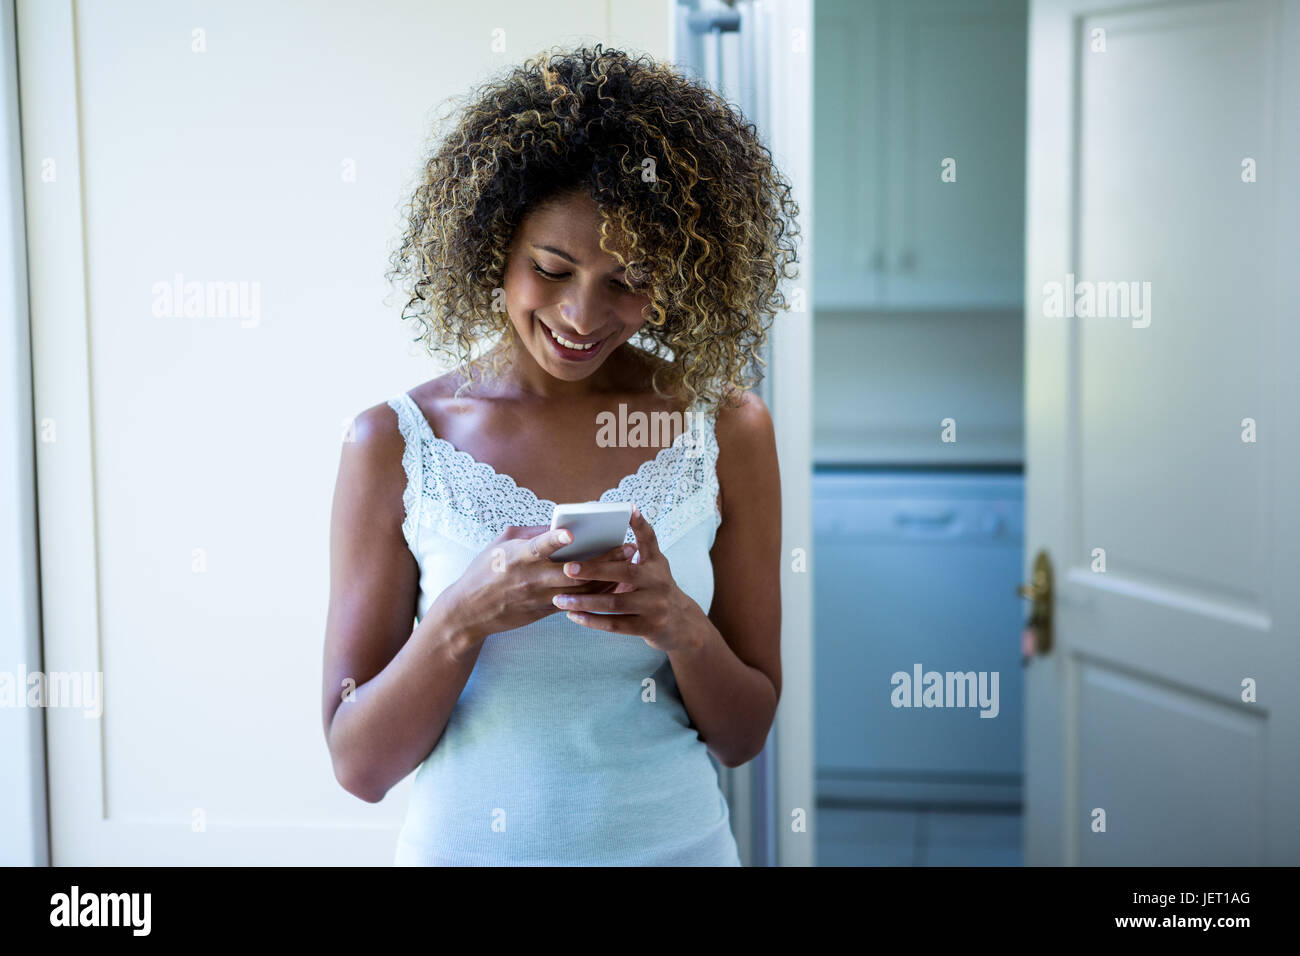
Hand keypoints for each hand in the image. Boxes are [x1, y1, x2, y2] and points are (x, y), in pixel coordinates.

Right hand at [439, 524, 632, 644]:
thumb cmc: (484, 571)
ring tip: (627, 562)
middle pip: (574, 571)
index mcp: (518, 557)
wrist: (469, 612)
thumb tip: (558, 525)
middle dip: (603, 559)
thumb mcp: (501, 544)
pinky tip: (613, 582)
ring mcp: (540, 597)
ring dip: (607, 577)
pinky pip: (577, 602)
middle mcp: (532, 578)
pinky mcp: (545, 610)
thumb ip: (531, 533)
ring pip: (581, 589)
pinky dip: (596, 593)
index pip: (538, 547)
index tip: (571, 533)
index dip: (554, 540)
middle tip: (626, 547)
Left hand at [551, 507, 700, 653]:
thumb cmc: (656, 587)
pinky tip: (573, 615)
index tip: (628, 509)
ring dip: (585, 602)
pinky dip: (592, 621)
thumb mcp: (655, 565)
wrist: (681, 623)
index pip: (649, 540)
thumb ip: (639, 547)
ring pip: (615, 604)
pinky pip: (615, 625)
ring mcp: (654, 607)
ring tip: (560, 599)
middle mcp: (658, 583)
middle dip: (594, 571)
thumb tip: (624, 515)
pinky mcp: (647, 628)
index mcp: (657, 564)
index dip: (640, 524)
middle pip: (624, 573)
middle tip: (567, 568)